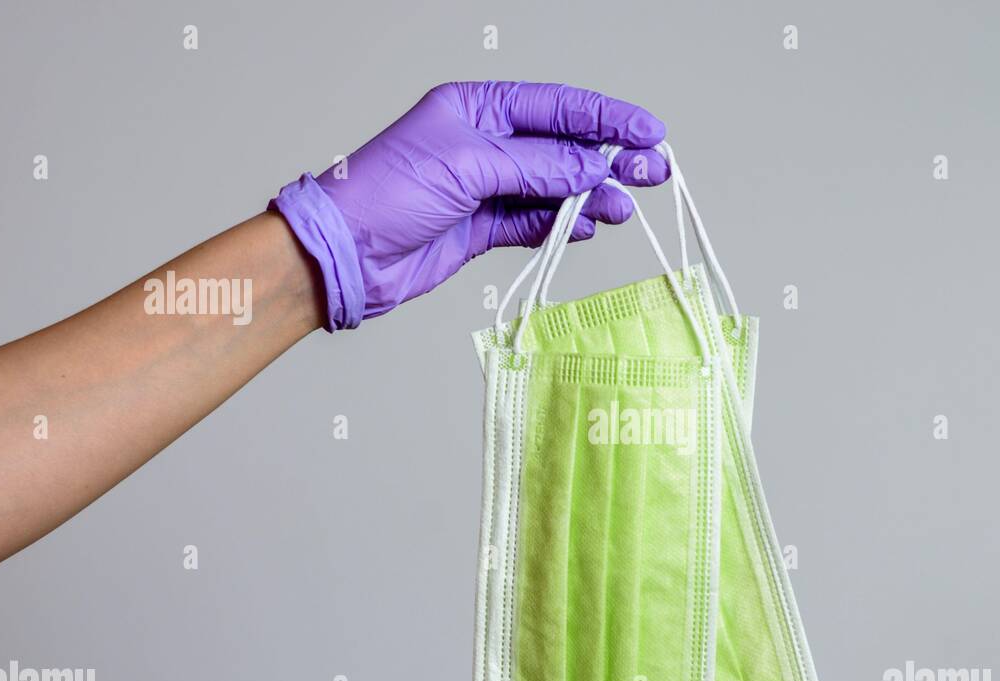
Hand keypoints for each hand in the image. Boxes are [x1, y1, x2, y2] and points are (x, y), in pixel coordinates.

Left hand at [270, 81, 669, 330]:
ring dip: (593, 196)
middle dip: (609, 158)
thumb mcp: (468, 166)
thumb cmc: (386, 194)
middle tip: (652, 171)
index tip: (648, 131)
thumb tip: (592, 166)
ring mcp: (487, 188)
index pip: (556, 105)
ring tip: (625, 206)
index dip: (605, 116)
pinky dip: (564, 225)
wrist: (347, 255)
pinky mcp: (484, 228)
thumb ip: (537, 166)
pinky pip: (537, 222)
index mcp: (477, 108)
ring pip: (556, 188)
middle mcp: (485, 144)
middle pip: (563, 146)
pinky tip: (589, 226)